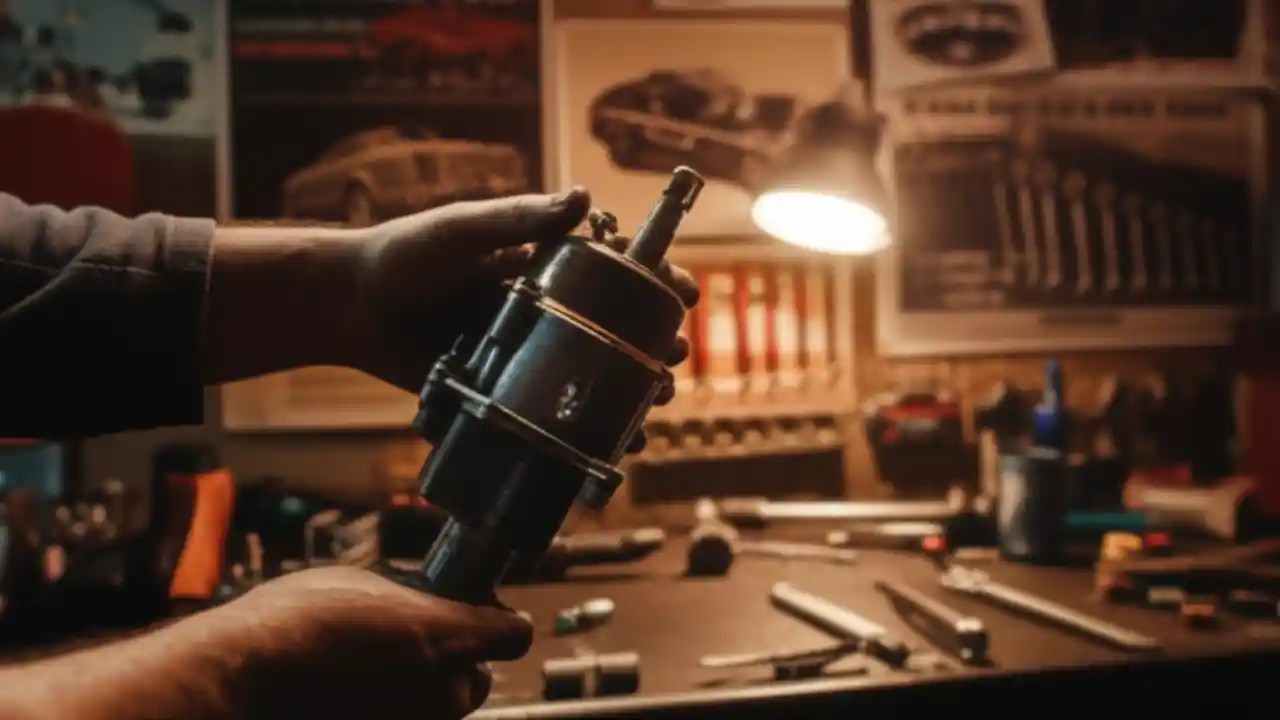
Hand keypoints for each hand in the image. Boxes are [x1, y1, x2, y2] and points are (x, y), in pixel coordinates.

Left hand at [207, 188, 699, 450]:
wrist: (347, 306)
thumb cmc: (403, 256)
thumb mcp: (463, 228)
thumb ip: (519, 219)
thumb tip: (584, 199)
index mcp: (543, 265)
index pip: (614, 272)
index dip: (654, 282)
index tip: (683, 294)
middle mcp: (543, 311)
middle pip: (615, 330)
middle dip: (653, 345)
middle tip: (673, 359)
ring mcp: (524, 354)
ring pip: (590, 376)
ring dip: (628, 392)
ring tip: (651, 404)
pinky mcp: (500, 391)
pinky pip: (547, 412)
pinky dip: (580, 431)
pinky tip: (608, 447)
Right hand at [214, 566, 530, 718]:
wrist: (242, 679)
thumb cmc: (294, 623)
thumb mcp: (362, 581)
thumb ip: (410, 594)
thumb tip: (423, 596)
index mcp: (450, 638)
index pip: (515, 633)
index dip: (497, 620)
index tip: (474, 609)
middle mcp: (447, 691)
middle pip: (478, 676)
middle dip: (455, 659)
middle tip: (411, 639)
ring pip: (442, 706)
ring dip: (422, 687)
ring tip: (370, 666)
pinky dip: (391, 709)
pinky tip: (353, 691)